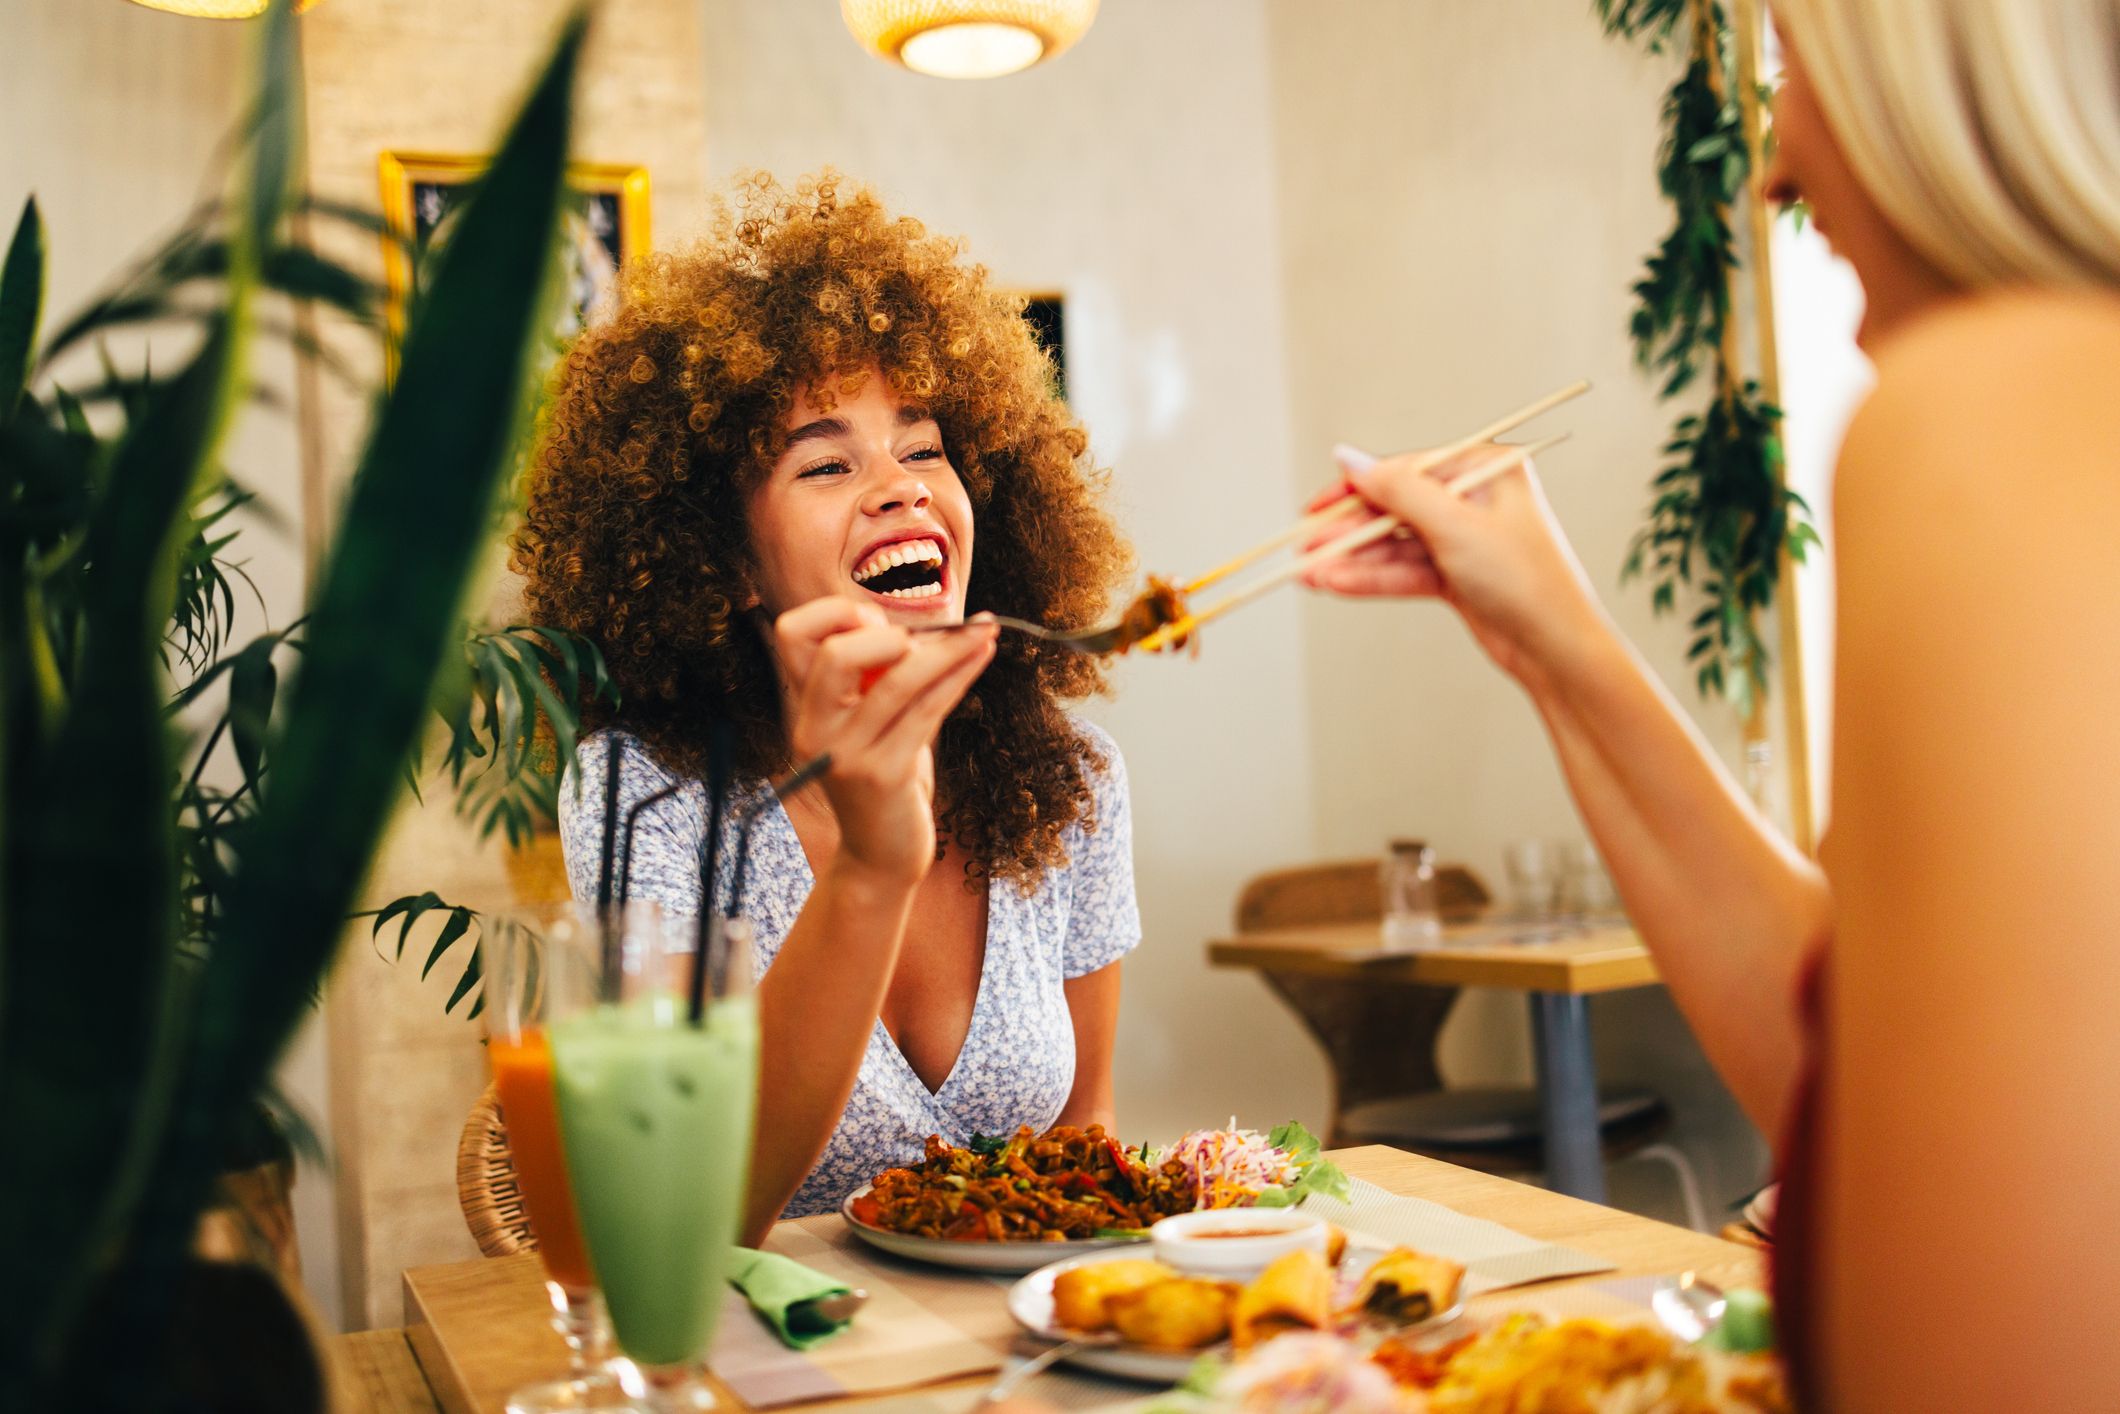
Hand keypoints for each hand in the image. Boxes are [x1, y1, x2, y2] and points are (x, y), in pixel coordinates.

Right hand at [774, 599, 997, 885]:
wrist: (879, 856)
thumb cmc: (883, 778)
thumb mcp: (870, 722)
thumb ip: (878, 677)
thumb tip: (925, 625)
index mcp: (805, 707)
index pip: (792, 634)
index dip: (836, 614)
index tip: (877, 621)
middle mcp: (815, 729)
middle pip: (837, 654)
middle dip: (889, 633)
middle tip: (922, 642)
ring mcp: (847, 756)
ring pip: (899, 680)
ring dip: (949, 648)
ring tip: (984, 630)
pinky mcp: (884, 777)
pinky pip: (928, 710)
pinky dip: (959, 676)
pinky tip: (981, 657)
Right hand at [1302, 442, 1605, 687]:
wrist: (1555, 648)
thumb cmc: (1523, 579)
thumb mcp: (1454, 526)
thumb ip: (1397, 491)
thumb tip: (1348, 458)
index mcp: (1486, 469)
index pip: (1406, 470)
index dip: (1357, 488)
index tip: (1316, 507)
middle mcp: (1474, 500)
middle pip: (1395, 509)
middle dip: (1349, 533)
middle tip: (1304, 548)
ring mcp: (1464, 541)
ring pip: (1395, 546)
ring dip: (1354, 561)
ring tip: (1310, 575)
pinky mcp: (1456, 577)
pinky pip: (1404, 572)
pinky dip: (1372, 580)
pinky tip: (1336, 586)